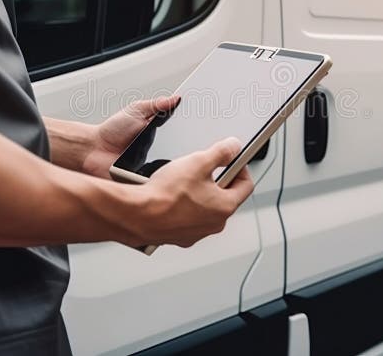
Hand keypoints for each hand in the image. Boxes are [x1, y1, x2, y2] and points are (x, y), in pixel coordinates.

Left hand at [80, 95, 180, 178]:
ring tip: (169, 155)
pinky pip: (157, 179)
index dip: (188, 129)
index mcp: (158, 133)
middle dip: (183, 145)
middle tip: (187, 138)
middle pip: (179, 150)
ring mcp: (153, 164)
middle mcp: (158, 149)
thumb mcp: (135, 111)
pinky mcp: (145, 178)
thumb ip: (155, 105)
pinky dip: (159, 176)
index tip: (196, 123)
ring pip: (170, 167)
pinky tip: (159, 171)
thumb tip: (175, 98)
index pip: (179, 132)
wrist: (93, 150)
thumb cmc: (111, 131)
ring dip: (171, 162)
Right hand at [136, 137, 254, 247]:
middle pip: (225, 196)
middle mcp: (214, 224)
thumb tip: (234, 147)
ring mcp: (196, 232)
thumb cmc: (166, 194)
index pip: (246, 185)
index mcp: (225, 206)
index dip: (241, 168)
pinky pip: (187, 218)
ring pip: (205, 208)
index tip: (233, 160)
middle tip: (202, 169)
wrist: (137, 216)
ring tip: (182, 183)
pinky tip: (169, 197)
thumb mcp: (198, 161)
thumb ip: (221, 152)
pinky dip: (182, 208)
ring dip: (198, 195)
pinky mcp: (179, 236)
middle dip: (216, 180)